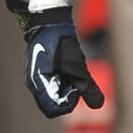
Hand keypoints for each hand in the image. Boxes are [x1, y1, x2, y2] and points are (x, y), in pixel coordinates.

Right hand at [5, 0, 104, 118]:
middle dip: (67, 97)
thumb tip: (98, 105)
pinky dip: (62, 83)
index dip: (69, 103)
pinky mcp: (41, 74)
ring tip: (70, 71)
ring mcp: (37, 79)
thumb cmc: (62, 42)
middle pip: (53, 105)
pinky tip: (67, 69)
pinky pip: (52, 87)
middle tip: (74, 80)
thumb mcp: (77, 65)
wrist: (51, 22)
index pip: (53, 109)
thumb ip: (87, 86)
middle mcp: (34, 84)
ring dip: (65, 89)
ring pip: (54, 97)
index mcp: (39, 83)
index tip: (76, 88)